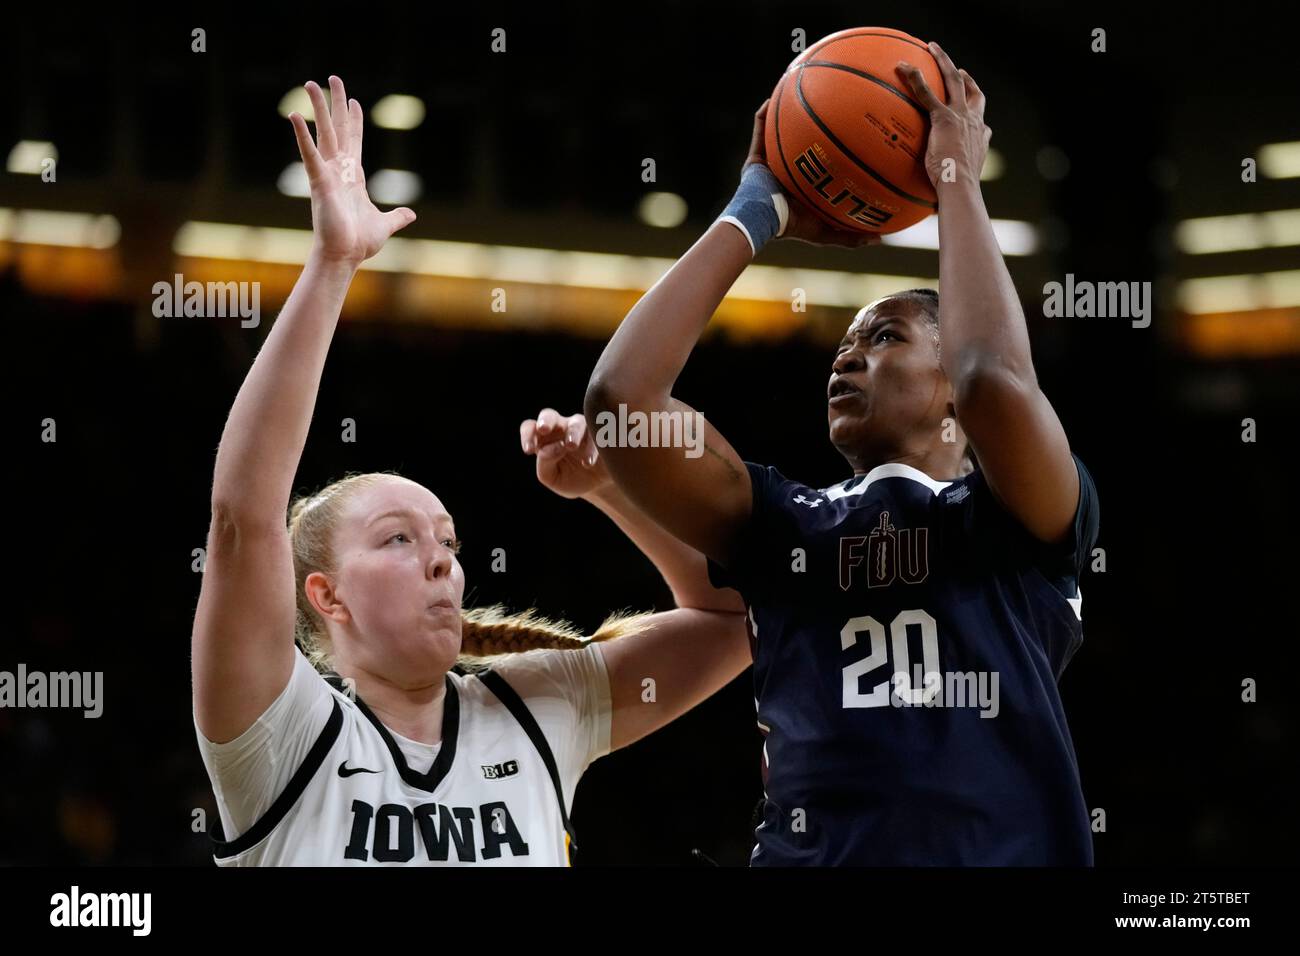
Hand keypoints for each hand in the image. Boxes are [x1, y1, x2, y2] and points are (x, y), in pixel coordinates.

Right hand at [289, 76, 416, 263]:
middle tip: (332, 78)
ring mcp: (327, 173)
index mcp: (353, 176)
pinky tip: (294, 115)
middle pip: (338, 128)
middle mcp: (339, 169)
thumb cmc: (359, 242)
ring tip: (310, 82)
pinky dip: (301, 134)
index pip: (354, 140)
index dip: (355, 120)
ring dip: (317, 107)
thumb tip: (409, 215)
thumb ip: (397, 216)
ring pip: (323, 132)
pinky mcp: (319, 181)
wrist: (345, 256)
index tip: (354, 101)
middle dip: (335, 103)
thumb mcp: (385, 224)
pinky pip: (309, 153)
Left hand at [520, 409, 610, 499]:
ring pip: (576, 421)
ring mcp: (583, 428)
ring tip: (571, 446)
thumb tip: (546, 450)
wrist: (598, 486)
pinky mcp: (602, 433)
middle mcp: (561, 428)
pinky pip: (597, 432)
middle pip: (549, 415)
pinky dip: (591, 445)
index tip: (529, 450)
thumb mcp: (553, 478)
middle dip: (546, 420)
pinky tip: (587, 462)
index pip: (530, 427)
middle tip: (543, 429)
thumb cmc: (571, 479)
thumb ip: (545, 464)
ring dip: (572, 432)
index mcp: (544, 438)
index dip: (527, 435)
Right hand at [742, 100, 881, 248]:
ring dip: (786, 107)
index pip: (820, 158)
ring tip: (799, 83)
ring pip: (780, 127)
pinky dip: (764, 112)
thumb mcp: (827, 230)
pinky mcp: (755, 156)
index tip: (850, 128)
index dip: (832, 143)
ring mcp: (770, 159)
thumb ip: (851, 235)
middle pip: (802, 137)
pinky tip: (775, 94)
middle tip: (830, 98)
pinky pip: (759, 128)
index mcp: (804, 180)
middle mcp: (787, 166)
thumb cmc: (792, 227)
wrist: (762, 223)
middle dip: (813, 118)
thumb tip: (880, 239)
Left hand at [895, 42, 991, 190]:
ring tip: (932, 48)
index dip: (975, 100)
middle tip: (956, 66)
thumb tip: (941, 199)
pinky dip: (916, 79)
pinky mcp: (943, 118)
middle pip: (971, 89)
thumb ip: (953, 181)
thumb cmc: (958, 192)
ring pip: (953, 80)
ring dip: (943, 61)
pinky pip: (927, 93)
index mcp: (980, 135)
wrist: (960, 187)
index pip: (980, 114)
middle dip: (962, 75)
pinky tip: (904, 69)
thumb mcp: (961, 183)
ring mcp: (960, 116)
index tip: (969, 93)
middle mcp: (974, 121)